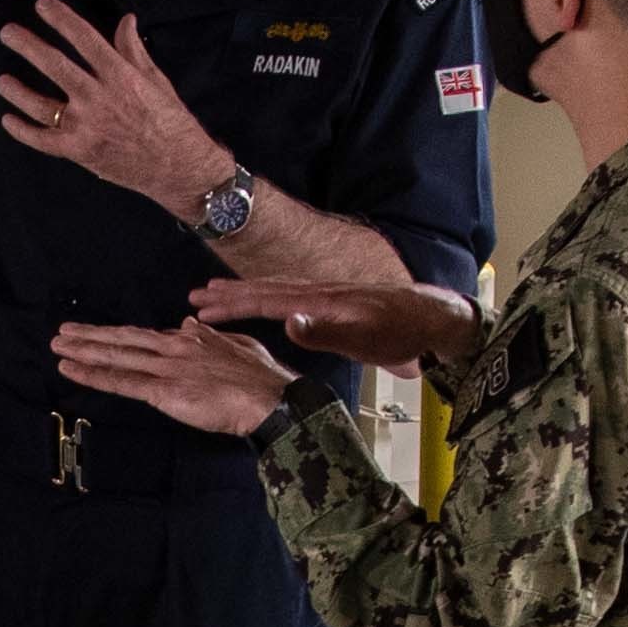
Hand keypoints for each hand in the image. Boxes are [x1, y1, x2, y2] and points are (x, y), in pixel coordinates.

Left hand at [0, 1, 239, 214]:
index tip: (41, 5)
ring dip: (17, 90)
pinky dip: (22, 131)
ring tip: (2, 80)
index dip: (61, 19)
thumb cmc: (170, 121)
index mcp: (120, 76)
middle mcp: (99, 98)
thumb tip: (125, 20)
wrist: (179, 167)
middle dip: (28, 45)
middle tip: (7, 32)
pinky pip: (43, 141)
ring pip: (41, 104)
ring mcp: (86, 126)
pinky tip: (9, 119)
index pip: (84, 39)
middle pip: (55, 65)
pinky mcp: (79, 152)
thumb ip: (133, 50)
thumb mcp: (156, 80)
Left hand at [49, 318, 291, 439]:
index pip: (147, 337)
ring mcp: (166, 368)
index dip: (121, 336)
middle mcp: (173, 347)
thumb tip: (189, 324)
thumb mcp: (237, 345)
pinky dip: (93, 374)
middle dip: (92, 335)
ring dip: (84, 351)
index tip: (103, 334)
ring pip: (117, 356)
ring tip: (58, 347)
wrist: (272, 399)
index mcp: (191, 338)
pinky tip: (71, 369)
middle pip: (125, 339)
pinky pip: (121, 382)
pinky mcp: (163, 391)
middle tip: (64, 331)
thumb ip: (211, 337)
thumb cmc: (263, 379)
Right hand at [190, 276, 481, 379]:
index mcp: (318, 301)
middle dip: (228, 294)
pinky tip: (264, 299)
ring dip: (244, 292)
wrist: (432, 316)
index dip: (232, 305)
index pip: (264, 300)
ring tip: (217, 294)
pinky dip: (267, 294)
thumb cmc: (399, 332)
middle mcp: (317, 292)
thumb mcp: (362, 338)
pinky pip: (289, 292)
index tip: (203, 309)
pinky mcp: (332, 299)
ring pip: (274, 289)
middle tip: (195, 298)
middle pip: (263, 289)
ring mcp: (324, 293)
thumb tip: (285, 320)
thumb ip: (322, 330)